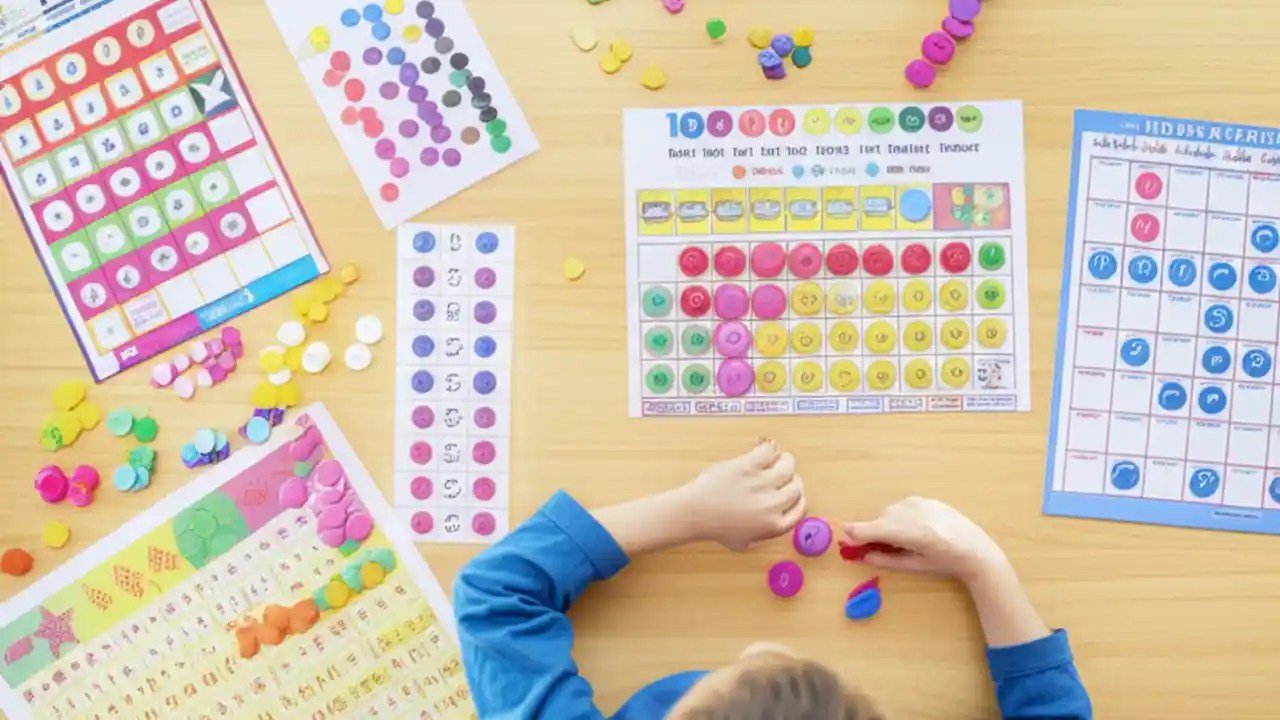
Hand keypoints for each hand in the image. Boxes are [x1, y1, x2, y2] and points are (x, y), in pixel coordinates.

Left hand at [679, 440, 805, 550]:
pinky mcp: (749, 466)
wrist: (695, 512)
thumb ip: (763, 534)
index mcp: (773, 525)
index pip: (800, 509)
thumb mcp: (744, 542)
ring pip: (788, 466)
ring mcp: (762, 483)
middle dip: (793, 480)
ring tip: (781, 458)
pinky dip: (770, 449)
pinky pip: (770, 452)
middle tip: (785, 475)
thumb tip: (775, 521)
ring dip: (786, 461)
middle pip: (796, 487)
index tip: (794, 493)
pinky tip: (766, 450)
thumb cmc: (714, 527)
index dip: (799, 499)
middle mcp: (772, 504)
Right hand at [843, 497, 1008, 584]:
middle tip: (880, 548)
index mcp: (910, 532)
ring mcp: (919, 502)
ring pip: (890, 512)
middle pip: (880, 520)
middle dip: (876, 533)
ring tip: (904, 539)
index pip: (872, 529)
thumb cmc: (945, 562)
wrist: (975, 547)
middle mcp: (912, 512)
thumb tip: (861, 556)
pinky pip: (902, 507)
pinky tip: (915, 529)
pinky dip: (900, 517)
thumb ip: (885, 559)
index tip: (846, 539)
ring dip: (888, 524)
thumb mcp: (914, 566)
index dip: (856, 534)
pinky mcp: (924, 499)